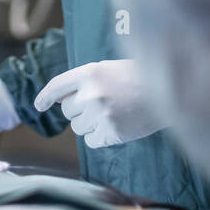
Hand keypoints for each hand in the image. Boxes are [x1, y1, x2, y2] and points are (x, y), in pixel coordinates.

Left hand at [32, 59, 163, 148]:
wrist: (171, 90)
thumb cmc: (139, 78)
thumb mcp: (109, 69)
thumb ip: (85, 81)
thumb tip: (61, 101)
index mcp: (89, 73)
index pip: (57, 87)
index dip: (45, 97)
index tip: (38, 106)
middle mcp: (91, 93)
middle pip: (67, 112)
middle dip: (79, 111)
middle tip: (103, 105)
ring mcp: (100, 114)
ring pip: (78, 128)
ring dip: (90, 125)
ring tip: (113, 113)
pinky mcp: (111, 133)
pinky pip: (92, 141)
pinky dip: (101, 137)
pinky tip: (118, 125)